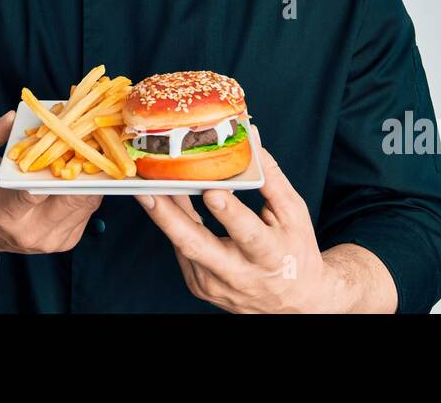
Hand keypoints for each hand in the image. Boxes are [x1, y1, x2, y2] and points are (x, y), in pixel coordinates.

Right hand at [0, 109, 103, 256]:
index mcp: (5, 214)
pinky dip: (90, 185)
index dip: (57, 167)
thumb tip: (12, 117)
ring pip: (88, 201)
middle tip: (90, 137)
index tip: (70, 141)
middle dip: (84, 166)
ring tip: (91, 148)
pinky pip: (90, 207)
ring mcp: (54, 240)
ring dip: (92, 174)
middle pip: (72, 198)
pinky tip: (85, 168)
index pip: (35, 193)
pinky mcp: (69, 239)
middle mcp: (32, 232)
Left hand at [135, 125, 341, 312]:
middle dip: (169, 216)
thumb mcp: (294, 215)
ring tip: (145, 185)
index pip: (248, 234)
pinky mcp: (200, 286)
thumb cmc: (295, 251)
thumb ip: (271, 178)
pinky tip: (163, 199)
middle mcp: (239, 274)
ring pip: (182, 246)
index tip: (213, 190)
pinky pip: (182, 249)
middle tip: (148, 190)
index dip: (229, 213)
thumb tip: (253, 138)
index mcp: (269, 255)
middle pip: (197, 246)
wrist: (294, 301)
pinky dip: (173, 223)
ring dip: (163, 214)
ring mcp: (215, 284)